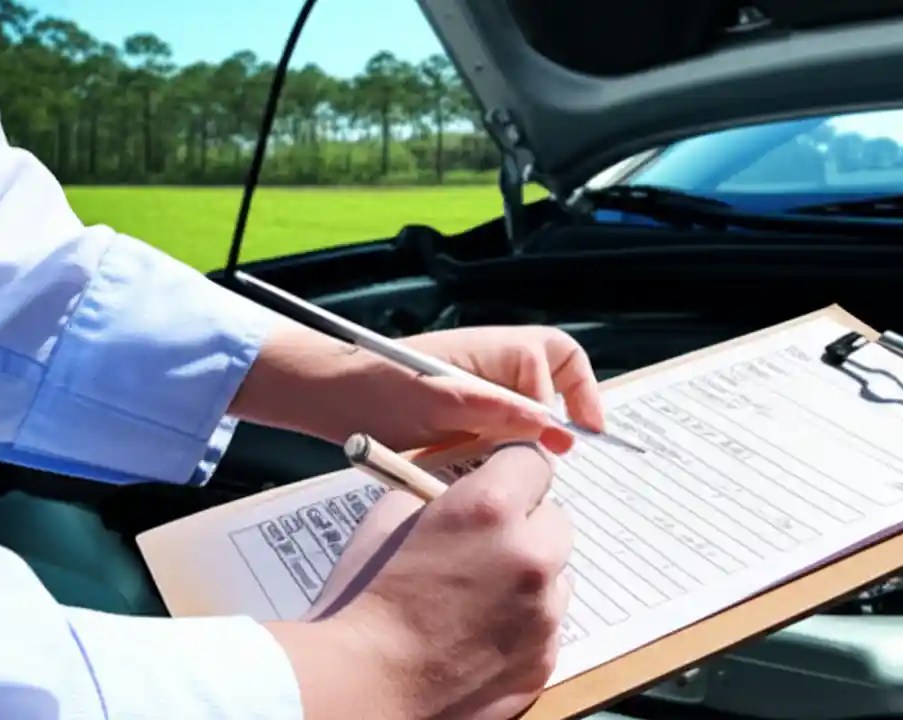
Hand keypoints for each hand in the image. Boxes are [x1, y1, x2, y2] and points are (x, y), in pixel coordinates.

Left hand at [231, 322, 603, 454]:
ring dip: (546, 419)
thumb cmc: (371, 393)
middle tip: (578, 439)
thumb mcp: (436, 405)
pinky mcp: (466, 407)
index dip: (565, 400)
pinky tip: (505, 462)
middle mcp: (491, 359)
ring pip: (536, 392)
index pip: (553, 361)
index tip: (560, 442)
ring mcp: (480, 381)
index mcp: (489, 348)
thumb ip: (495, 411)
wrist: (324, 396)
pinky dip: (518, 436)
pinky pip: (508, 415)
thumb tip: (549, 426)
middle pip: (557, 363)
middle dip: (576, 397)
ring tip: (543, 455)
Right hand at [266, 444, 573, 719]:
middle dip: (526, 525)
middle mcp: (530, 554)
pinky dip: (524, 624)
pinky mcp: (544, 658)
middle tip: (486, 544)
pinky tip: (482, 635)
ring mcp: (544, 612)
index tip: (502, 480)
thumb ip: (435, 494)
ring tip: (480, 597)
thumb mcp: (388, 518)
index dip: (514, 469)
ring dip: (530, 576)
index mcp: (491, 508)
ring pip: (557, 576)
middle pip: (555, 519)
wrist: (360, 687)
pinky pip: (547, 625)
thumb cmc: (362, 599)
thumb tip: (455, 490)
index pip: (534, 461)